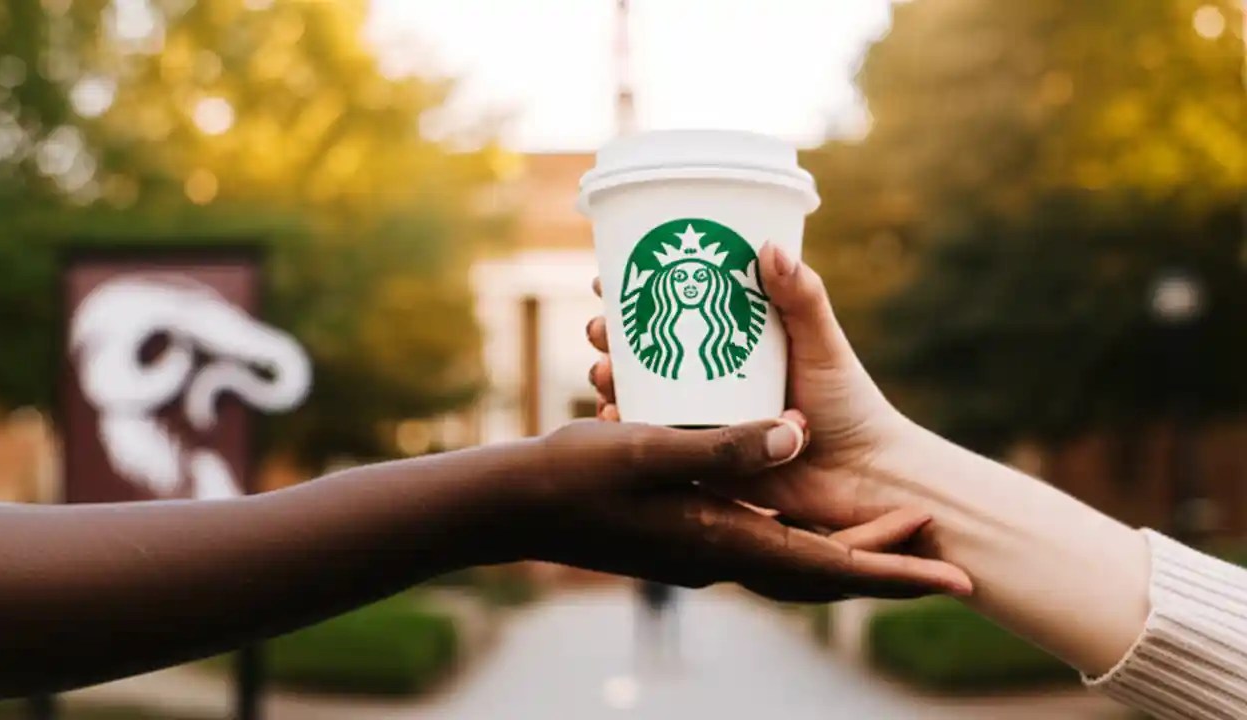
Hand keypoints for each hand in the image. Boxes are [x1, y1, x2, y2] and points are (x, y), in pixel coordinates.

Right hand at [510, 417, 970, 601]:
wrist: (518, 506)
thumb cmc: (576, 479)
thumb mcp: (651, 452)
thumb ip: (725, 445)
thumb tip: (792, 436)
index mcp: (723, 544)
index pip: (829, 571)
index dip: (896, 573)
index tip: (957, 578)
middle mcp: (722, 555)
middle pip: (823, 568)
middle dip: (882, 559)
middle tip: (936, 539)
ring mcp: (705, 547)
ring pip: (795, 553)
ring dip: (845, 542)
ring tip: (891, 521)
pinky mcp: (688, 532)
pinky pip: (762, 536)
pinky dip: (798, 525)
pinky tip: (803, 494)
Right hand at [587, 244, 917, 532]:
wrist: (862, 479)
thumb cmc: (849, 404)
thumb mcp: (822, 343)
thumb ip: (801, 296)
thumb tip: (769, 244)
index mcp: (735, 343)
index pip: (676, 308)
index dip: (636, 293)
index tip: (604, 278)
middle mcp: (713, 380)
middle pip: (647, 350)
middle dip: (612, 338)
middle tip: (597, 330)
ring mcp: (703, 421)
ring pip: (642, 395)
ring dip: (612, 380)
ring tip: (601, 373)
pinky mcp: (701, 463)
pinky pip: (653, 444)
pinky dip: (627, 429)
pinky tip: (610, 417)